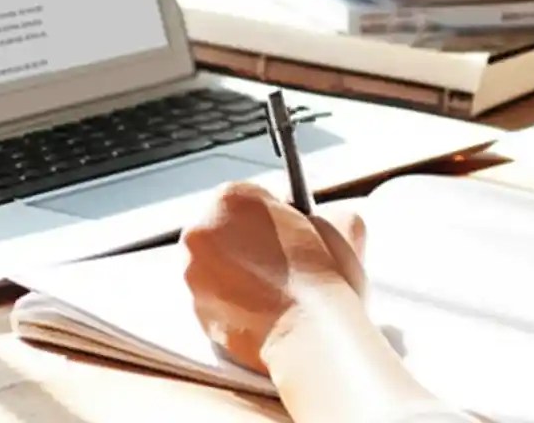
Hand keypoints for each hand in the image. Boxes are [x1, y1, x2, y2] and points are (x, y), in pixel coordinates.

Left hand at [180, 181, 365, 373]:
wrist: (311, 335)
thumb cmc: (325, 279)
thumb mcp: (341, 226)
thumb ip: (323, 215)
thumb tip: (325, 220)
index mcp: (230, 198)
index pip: (247, 198)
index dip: (270, 217)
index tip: (283, 232)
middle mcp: (201, 230)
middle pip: (224, 230)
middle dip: (246, 244)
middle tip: (278, 265)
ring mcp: (192, 272)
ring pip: (216, 266)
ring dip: (237, 275)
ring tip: (272, 292)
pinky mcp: (194, 309)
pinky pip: (215, 300)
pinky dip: (233, 305)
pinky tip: (261, 312)